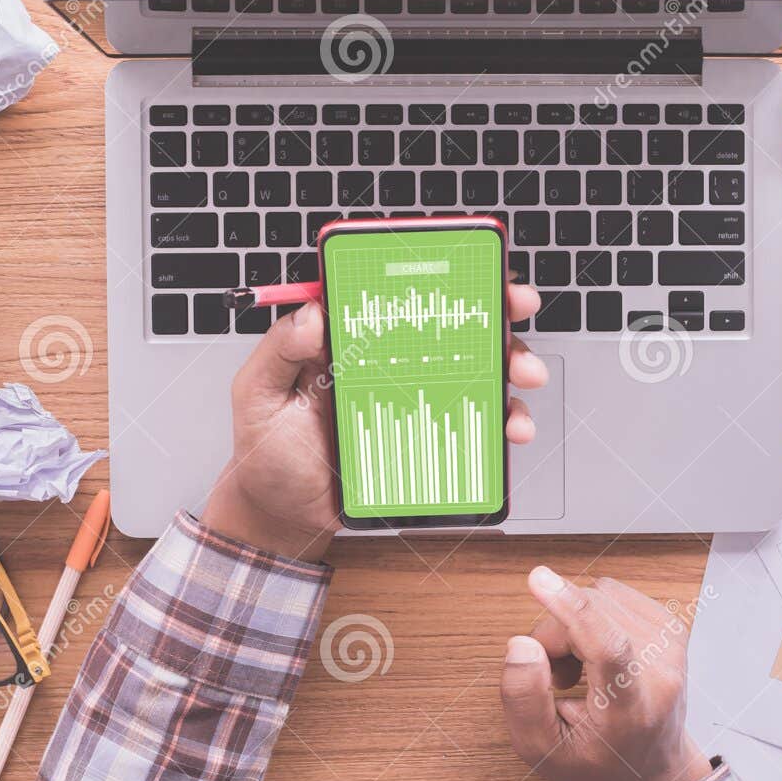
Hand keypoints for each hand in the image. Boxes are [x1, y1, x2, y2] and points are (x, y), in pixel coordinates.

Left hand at [201, 287, 546, 561]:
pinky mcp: (429, 439)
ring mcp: (415, 401)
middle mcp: (390, 364)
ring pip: (476, 371)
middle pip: (453, 324)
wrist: (284, 517)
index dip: (439, 272)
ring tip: (525, 375)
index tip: (471, 263)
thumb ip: (279, 351)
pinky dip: (503, 424)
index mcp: (351, 341)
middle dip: (496, 309)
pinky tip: (511, 428)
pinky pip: (476, 425)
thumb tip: (314, 313)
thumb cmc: (267, 454)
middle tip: (517, 307)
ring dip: (511, 365)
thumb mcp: (256, 396)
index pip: (399, 293)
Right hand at [500, 567, 712, 780]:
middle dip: (553, 636)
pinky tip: (594, 652)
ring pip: (598, 595)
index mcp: (631, 710)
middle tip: (554, 679)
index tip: (540, 580)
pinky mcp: (670, 625)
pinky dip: (591, 617)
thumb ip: (524, 701)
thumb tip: (521, 644)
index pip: (609, 647)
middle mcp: (661, 672)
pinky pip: (612, 593)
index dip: (571, 610)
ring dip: (572, 626)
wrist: (654, 768)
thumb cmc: (598, 763)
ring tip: (578, 670)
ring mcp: (672, 644)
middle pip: (591, 614)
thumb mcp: (543, 750)